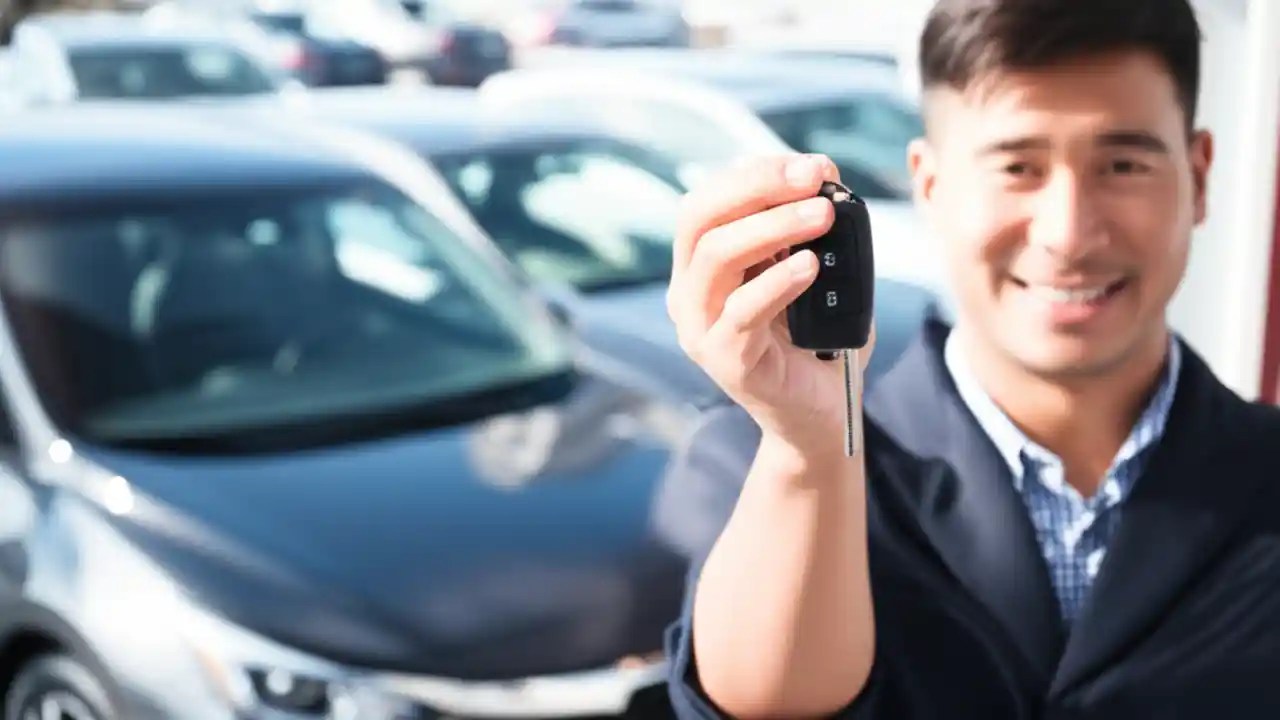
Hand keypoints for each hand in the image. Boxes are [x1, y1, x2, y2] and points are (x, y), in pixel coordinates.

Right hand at [667, 154, 875, 456]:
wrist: (819, 413)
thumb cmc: (815, 338)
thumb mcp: (812, 269)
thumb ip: (808, 226)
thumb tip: (822, 172)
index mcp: (701, 265)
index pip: (707, 200)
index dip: (754, 173)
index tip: (810, 164)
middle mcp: (689, 292)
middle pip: (700, 218)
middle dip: (758, 187)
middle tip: (814, 178)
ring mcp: (700, 328)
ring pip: (717, 257)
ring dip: (772, 226)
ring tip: (824, 215)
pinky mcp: (725, 361)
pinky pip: (741, 311)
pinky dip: (777, 282)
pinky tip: (810, 267)